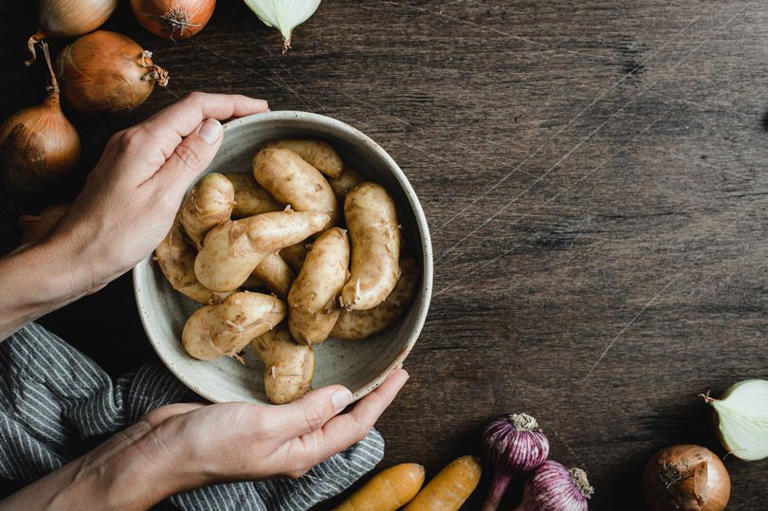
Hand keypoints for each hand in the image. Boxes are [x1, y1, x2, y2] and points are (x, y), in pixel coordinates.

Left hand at [0, 93, 267, 337]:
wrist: (73, 258)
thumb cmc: (116, 235)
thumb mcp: (162, 198)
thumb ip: (189, 159)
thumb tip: (215, 126)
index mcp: (144, 141)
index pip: (195, 107)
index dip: (231, 103)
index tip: (261, 108)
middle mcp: (133, 139)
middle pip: (185, 112)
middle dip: (223, 109)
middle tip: (256, 118)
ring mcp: (127, 153)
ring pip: (174, 128)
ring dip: (207, 125)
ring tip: (238, 132)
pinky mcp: (126, 168)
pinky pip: (164, 145)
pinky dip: (190, 143)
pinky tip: (203, 155)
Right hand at [0, 370, 409, 510]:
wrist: (159, 452)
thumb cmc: (209, 445)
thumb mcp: (266, 426)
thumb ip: (308, 411)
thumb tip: (347, 395)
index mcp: (302, 452)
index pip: (355, 425)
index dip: (382, 399)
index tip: (403, 373)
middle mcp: (293, 444)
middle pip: (343, 419)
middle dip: (369, 394)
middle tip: (389, 365)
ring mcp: (274, 431)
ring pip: (320, 408)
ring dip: (342, 387)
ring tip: (361, 363)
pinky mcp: (254, 417)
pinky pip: (294, 399)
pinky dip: (310, 383)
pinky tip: (312, 367)